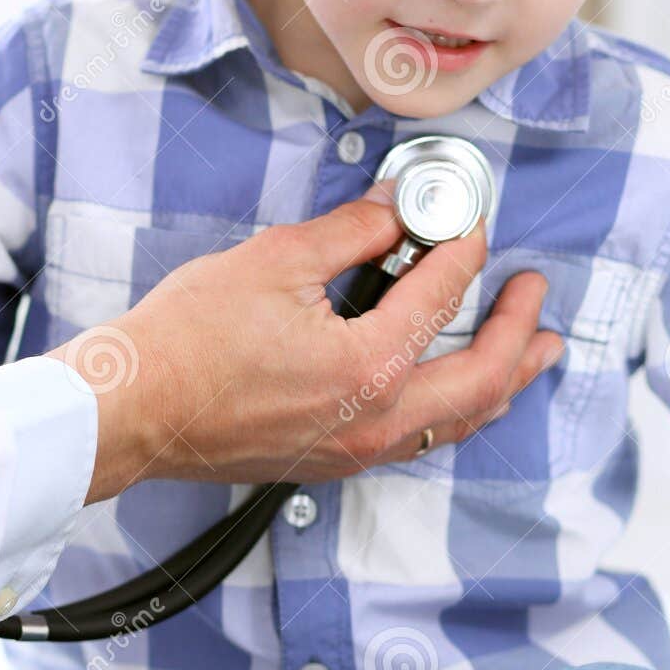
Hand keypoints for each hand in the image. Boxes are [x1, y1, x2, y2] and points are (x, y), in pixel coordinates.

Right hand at [49, 184, 563, 501]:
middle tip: (537, 293)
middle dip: (520, 332)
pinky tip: (457, 392)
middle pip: (481, 380)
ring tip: (534, 355)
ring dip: (502, 381)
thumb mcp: (274, 261)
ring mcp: (355, 448)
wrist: (132, 410)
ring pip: (457, 421)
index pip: (441, 297)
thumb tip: (394, 210)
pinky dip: (455, 409)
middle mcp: (374, 420)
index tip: (469, 219)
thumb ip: (349, 233)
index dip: (463, 248)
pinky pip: (420, 438)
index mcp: (368, 368)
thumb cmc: (186, 342)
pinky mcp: (331, 459)